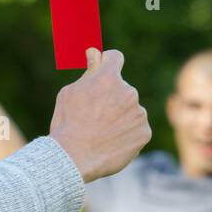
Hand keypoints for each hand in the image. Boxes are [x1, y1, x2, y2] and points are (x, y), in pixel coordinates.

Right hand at [49, 48, 150, 181]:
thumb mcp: (69, 94)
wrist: (74, 158)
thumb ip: (88, 73)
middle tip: (94, 118)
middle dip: (112, 99)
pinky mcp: (144, 133)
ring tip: (101, 135)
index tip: (103, 72)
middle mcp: (128, 92)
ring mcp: (139, 113)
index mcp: (108, 78)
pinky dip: (126, 135)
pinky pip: (137, 129)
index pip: (115, 58)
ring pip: (131, 111)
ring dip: (120, 118)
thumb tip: (95, 53)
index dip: (107, 64)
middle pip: (123, 89)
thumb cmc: (67, 125)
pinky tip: (111, 144)